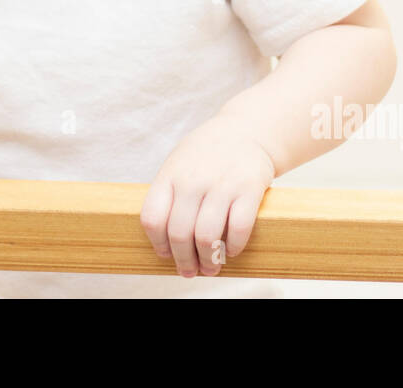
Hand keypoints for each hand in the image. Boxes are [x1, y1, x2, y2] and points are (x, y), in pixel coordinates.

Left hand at [140, 113, 275, 276]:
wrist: (246, 130)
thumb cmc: (206, 154)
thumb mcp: (178, 164)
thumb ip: (168, 195)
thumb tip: (162, 240)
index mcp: (170, 175)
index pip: (152, 219)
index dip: (158, 244)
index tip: (166, 255)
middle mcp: (193, 180)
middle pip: (179, 234)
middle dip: (184, 261)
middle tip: (190, 271)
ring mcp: (221, 184)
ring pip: (207, 237)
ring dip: (208, 261)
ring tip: (211, 268)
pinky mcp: (249, 189)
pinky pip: (239, 228)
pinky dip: (233, 247)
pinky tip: (231, 251)